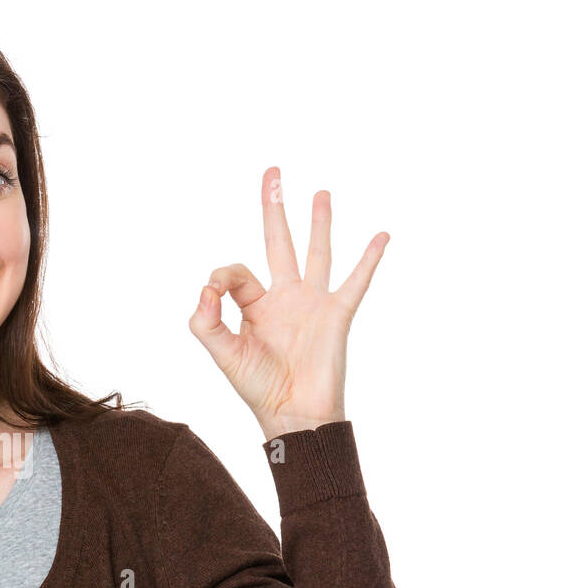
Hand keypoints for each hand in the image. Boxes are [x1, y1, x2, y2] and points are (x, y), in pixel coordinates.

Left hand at [187, 166, 388, 441]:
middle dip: (274, 208)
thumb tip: (207, 287)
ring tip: (320, 192)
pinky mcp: (337, 315)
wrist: (294, 414)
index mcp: (254, 307)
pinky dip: (368, 259)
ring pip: (316, 253)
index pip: (236, 273)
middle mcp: (284, 298)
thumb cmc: (258, 388)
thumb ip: (206, 322)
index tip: (215, 292)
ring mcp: (312, 304)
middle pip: (278, 243)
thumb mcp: (223, 354)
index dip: (222, 276)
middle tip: (273, 173)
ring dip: (318, 222)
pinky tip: (381, 235)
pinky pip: (356, 282)